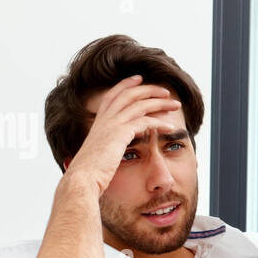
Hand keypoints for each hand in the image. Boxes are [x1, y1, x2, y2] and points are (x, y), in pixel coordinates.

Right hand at [61, 74, 181, 197]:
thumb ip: (105, 147)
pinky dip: (159, 123)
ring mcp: (112, 125)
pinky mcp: (120, 134)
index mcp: (98, 122)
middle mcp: (104, 119)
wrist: (82, 179)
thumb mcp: (98, 154)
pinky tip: (170, 128)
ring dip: (160, 103)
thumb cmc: (90, 173)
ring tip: (175, 105)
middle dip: (149, 90)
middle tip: (166, 91)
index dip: (126, 85)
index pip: (113, 95)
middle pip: (129, 94)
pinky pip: (145, 122)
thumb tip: (109, 151)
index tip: (139, 78)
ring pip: (140, 105)